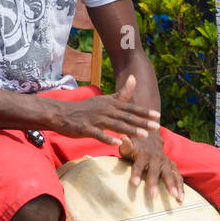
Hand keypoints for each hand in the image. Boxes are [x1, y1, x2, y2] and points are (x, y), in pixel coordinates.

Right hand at [46, 75, 160, 145]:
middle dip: (142, 122)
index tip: (158, 116)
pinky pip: (99, 134)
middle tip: (156, 127)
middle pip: (126, 116)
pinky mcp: (86, 128)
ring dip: (130, 129)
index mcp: (110, 103)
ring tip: (144, 135)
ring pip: (116, 125)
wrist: (61, 113)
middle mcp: (104, 110)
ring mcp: (95, 119)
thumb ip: (121, 93)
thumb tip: (134, 77)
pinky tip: (118, 142)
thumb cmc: (84, 108)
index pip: (130, 107)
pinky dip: (108, 138)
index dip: (144, 112)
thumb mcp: (104, 99)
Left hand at [117, 132, 183, 201]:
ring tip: (175, 197)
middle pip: (155, 171)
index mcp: (143, 154)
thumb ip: (126, 146)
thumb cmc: (135, 146)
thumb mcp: (128, 145)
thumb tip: (124, 140)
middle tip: (154, 196)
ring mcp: (165, 162)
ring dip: (172, 185)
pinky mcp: (172, 166)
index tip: (135, 183)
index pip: (139, 164)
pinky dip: (180, 186)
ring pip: (169, 174)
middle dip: (154, 183)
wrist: (150, 138)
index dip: (137, 173)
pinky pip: (177, 176)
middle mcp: (156, 158)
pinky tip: (181, 197)